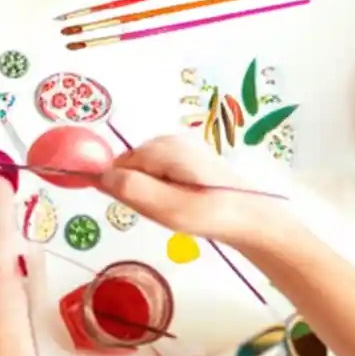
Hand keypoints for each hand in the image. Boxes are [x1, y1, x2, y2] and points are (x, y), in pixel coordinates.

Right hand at [97, 135, 286, 241]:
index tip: (144, 209)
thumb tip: (100, 176)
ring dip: (152, 190)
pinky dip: (165, 186)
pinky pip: (162, 169)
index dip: (124, 189)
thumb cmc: (211, 215)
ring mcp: (184, 144)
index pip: (119, 164)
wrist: (254, 217)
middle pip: (132, 164)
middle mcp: (172, 138)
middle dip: (139, 189)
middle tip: (164, 211)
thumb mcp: (167, 208)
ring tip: (176, 208)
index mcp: (165, 147)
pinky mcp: (192, 154)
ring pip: (147, 168)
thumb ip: (132, 190)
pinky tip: (184, 201)